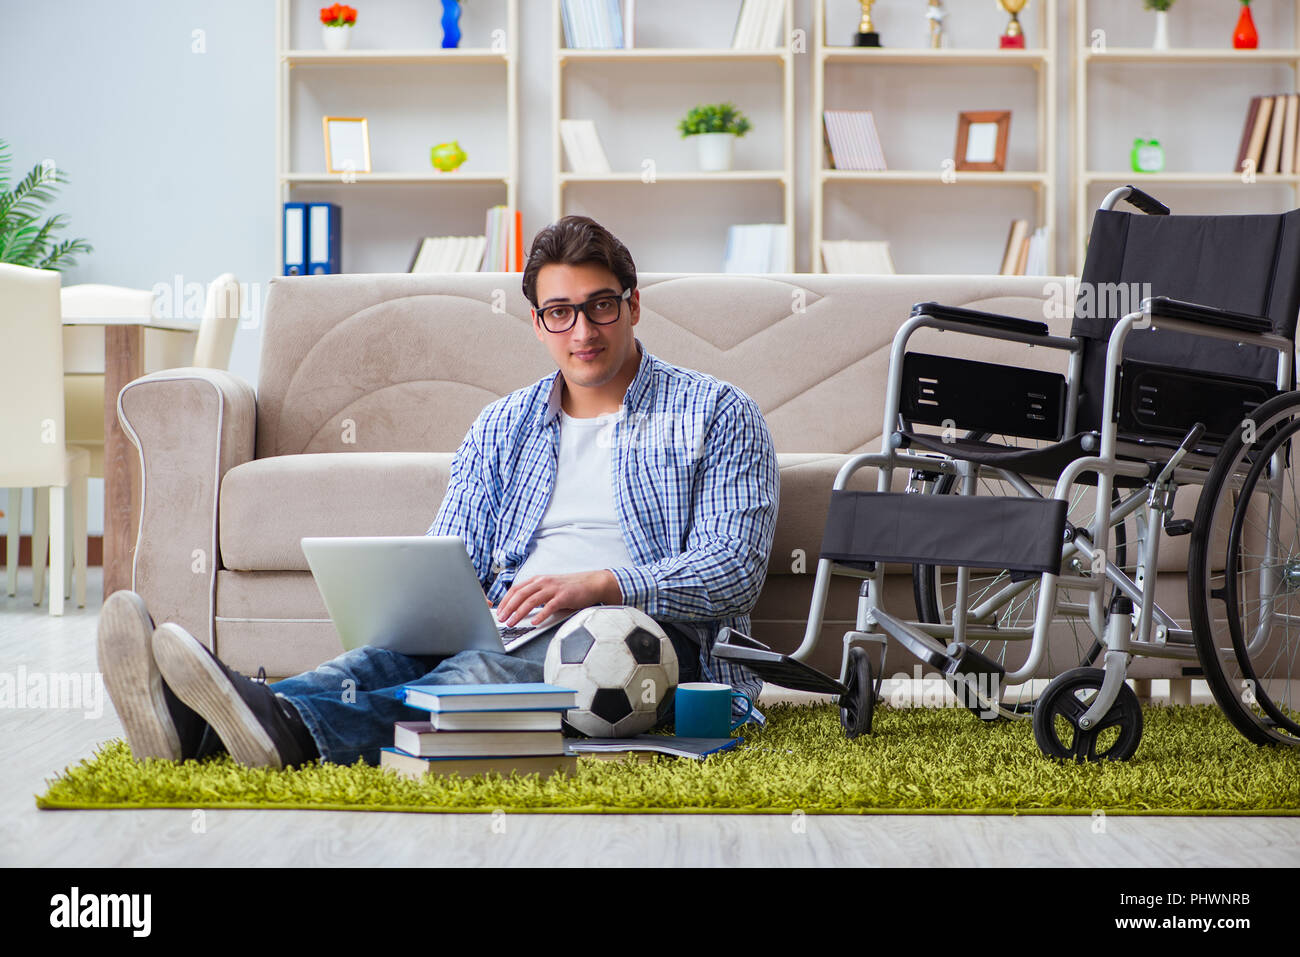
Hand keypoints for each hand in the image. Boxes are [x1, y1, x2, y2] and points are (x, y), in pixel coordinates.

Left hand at [494, 570, 621, 626]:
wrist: (592, 583)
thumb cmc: (571, 588)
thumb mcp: (550, 588)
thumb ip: (537, 596)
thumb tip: (521, 610)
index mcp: (538, 580)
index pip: (516, 589)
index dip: (505, 600)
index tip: (499, 611)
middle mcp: (544, 582)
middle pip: (520, 594)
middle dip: (508, 608)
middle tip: (502, 619)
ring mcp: (553, 589)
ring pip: (531, 600)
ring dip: (519, 613)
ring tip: (512, 622)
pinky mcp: (564, 596)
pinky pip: (549, 606)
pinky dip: (540, 615)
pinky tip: (534, 623)